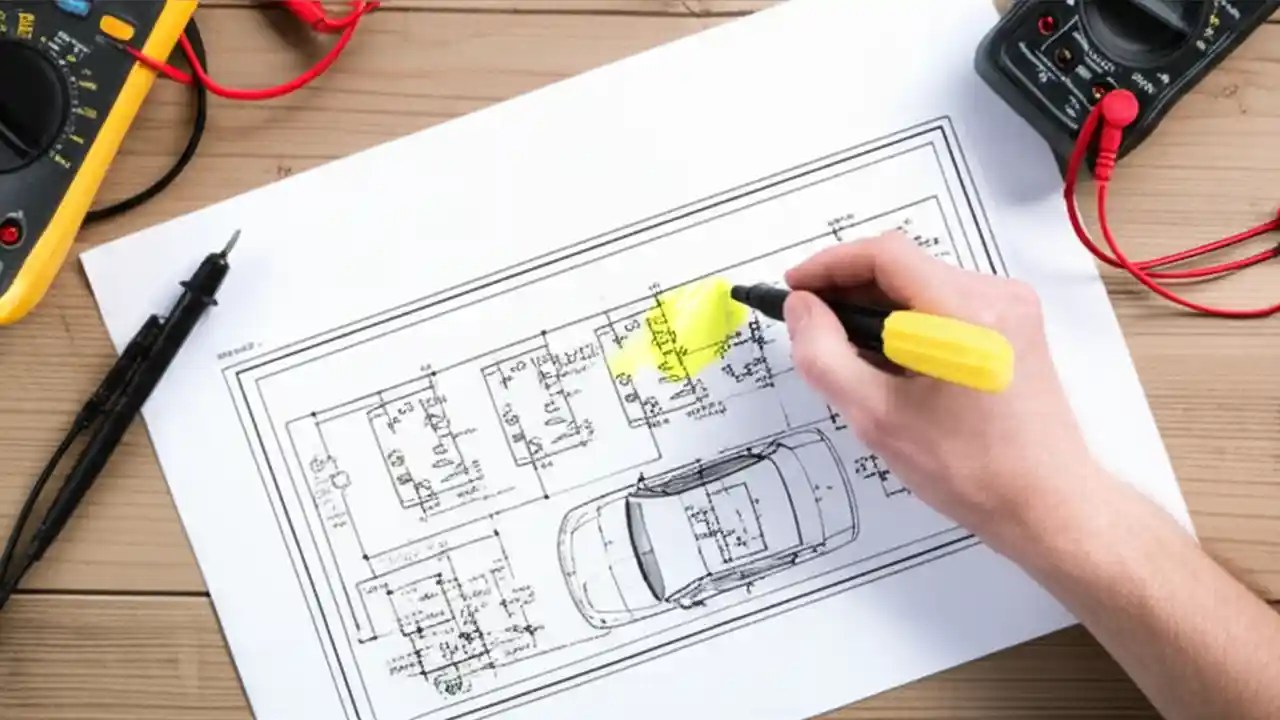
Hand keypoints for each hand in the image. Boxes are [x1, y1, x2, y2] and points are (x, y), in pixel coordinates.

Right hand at [782, 230, 1101, 557]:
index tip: (794, 290)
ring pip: (923, 284)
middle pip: (904, 266)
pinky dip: (909, 320)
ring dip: (877, 307)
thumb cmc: (969, 470)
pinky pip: (947, 303)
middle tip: (811, 328)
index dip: (830, 264)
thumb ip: (826, 355)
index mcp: (967, 311)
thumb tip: (802, 307)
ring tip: (847, 353)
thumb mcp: (878, 417)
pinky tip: (889, 361)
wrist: (1048, 505)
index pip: (885, 254)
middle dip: (849, 288)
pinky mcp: (1016, 327)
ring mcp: (1012, 308)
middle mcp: (997, 295)